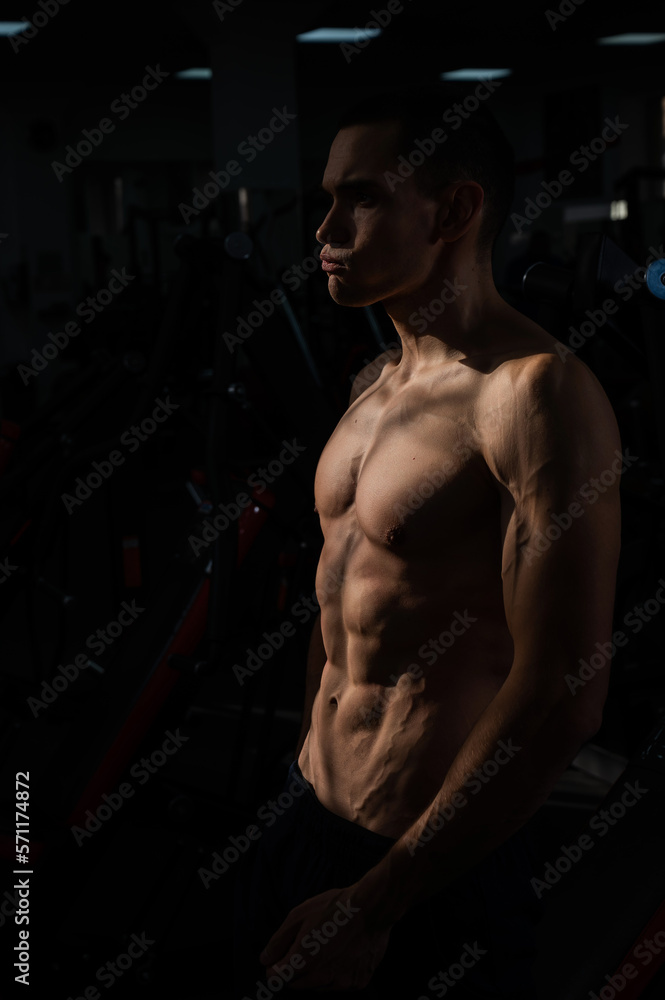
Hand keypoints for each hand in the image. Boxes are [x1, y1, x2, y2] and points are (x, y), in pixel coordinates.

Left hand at [259, 883, 392, 990]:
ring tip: (326, 947)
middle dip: (294, 969)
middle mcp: (321, 977)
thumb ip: (278, 941)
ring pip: (316, 987)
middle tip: (305, 947)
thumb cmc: (335, 908)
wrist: (372, 908)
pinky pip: (337, 985)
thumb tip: (265, 959)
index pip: (277, 978)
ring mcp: (340, 983)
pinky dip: (335, 974)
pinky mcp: (356, 983)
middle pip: (295, 984)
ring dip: (314, 973)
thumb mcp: (299, 915)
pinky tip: (341, 954)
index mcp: (303, 960)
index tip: (279, 957)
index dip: (275, 966)